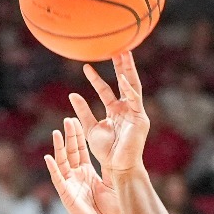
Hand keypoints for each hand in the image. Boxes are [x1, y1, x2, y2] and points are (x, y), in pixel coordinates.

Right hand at [45, 116, 122, 213]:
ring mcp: (70, 184)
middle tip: (68, 119)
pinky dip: (53, 169)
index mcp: (87, 172)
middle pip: (71, 152)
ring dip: (58, 148)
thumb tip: (112, 151)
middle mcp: (76, 176)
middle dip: (69, 136)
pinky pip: (58, 180)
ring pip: (62, 162)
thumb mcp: (111, 183)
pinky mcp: (66, 195)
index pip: (81, 150)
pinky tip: (49, 157)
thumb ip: (108, 167)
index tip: (76, 120)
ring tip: (57, 132)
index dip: (78, 136)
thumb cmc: (110, 210)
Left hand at [71, 50, 149, 178]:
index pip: (107, 89)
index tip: (85, 66)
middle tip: (117, 46)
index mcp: (117, 111)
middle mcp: (127, 109)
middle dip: (121, 65)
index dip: (97, 78)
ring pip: (132, 85)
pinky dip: (129, 88)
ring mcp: (135, 112)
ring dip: (128, 69)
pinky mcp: (140, 119)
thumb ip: (83, 111)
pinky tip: (122, 77)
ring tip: (123, 52)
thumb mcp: (91, 128)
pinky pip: (135, 100)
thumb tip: (73, 94)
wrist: (118, 167)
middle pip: (125, 81)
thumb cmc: (106, 152)